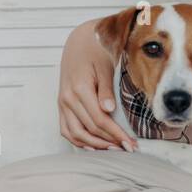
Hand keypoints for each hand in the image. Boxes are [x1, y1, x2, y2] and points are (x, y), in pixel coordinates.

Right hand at [57, 20, 137, 151]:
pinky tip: (93, 146)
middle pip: (89, 129)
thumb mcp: (105, 65)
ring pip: (75, 133)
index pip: (99, 119)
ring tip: (114, 150)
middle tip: (128, 149)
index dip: (116, 134)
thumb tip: (109, 110)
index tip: (130, 143)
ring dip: (94, 145)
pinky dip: (78, 141)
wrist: (79, 41)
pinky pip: (66, 129)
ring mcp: (62, 103)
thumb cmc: (96, 51)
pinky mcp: (61, 105)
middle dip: (110, 142)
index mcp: (80, 88)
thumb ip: (105, 88)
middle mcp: (67, 98)